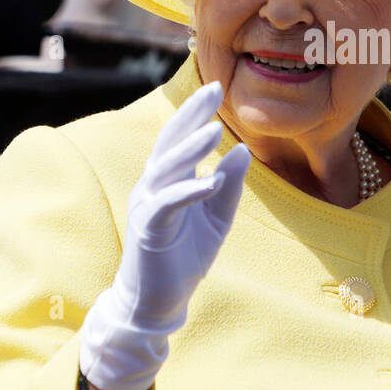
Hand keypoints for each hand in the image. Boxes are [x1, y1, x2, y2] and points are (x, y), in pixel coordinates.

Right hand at [80, 81, 251, 389]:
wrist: (160, 302)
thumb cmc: (186, 257)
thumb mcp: (217, 218)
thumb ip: (228, 186)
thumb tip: (242, 151)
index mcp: (168, 180)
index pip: (180, 138)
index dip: (196, 112)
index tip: (218, 87)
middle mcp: (153, 186)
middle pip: (169, 142)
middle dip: (191, 115)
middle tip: (213, 90)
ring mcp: (148, 207)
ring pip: (166, 169)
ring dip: (190, 149)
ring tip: (214, 131)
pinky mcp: (149, 231)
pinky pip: (168, 205)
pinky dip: (189, 191)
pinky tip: (211, 181)